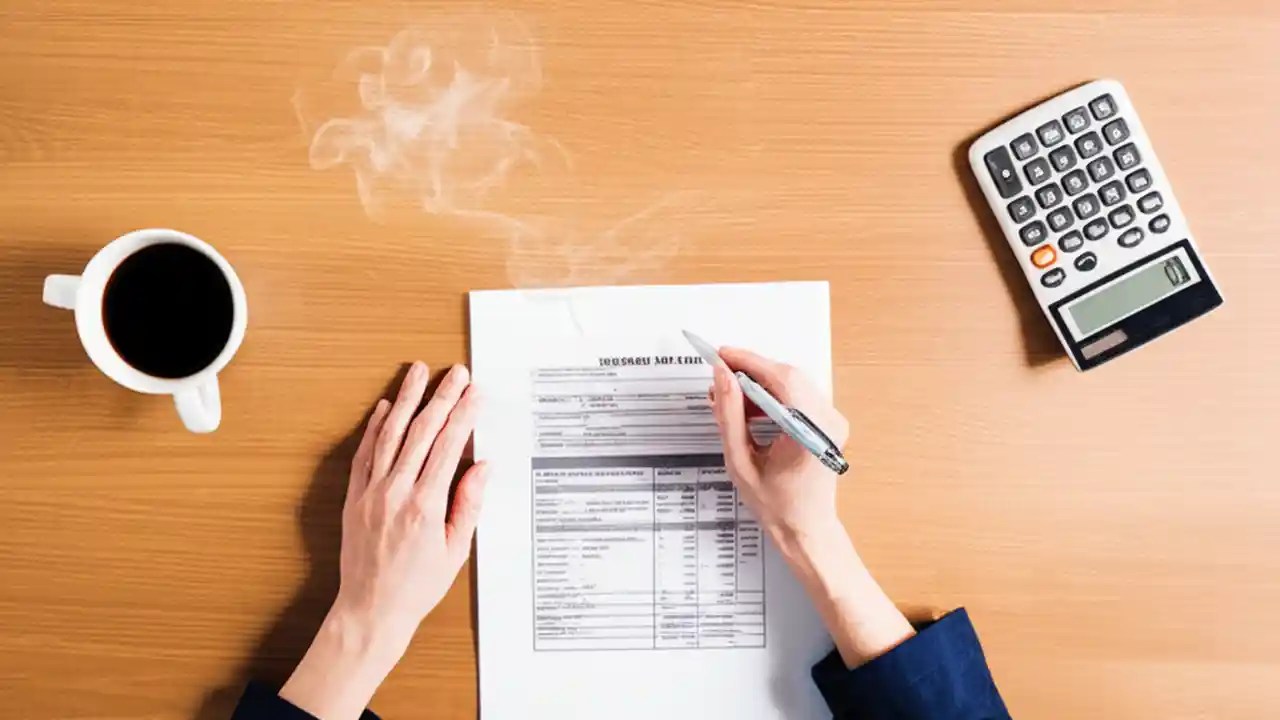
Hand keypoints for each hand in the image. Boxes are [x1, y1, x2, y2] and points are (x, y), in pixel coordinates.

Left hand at [280, 362, 485, 719]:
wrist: (370, 609)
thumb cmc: (416, 586)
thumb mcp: (456, 550)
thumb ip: (468, 503)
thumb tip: (481, 466)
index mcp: (425, 506)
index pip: (448, 446)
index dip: (463, 414)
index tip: (474, 392)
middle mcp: (395, 492)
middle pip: (421, 431)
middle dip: (441, 397)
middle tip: (455, 373)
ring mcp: (370, 492)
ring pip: (390, 434)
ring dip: (406, 399)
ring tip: (417, 372)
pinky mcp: (353, 497)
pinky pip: (364, 453)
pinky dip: (374, 427)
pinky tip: (386, 407)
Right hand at [708, 347, 848, 544]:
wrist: (806, 528)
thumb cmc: (779, 506)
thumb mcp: (741, 463)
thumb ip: (730, 416)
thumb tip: (722, 378)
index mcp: (812, 434)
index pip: (782, 380)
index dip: (749, 362)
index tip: (722, 356)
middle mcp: (829, 422)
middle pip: (788, 376)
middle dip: (750, 373)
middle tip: (719, 379)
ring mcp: (831, 420)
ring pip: (791, 383)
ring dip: (758, 386)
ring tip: (729, 401)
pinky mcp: (826, 422)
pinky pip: (796, 396)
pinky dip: (770, 397)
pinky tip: (748, 410)